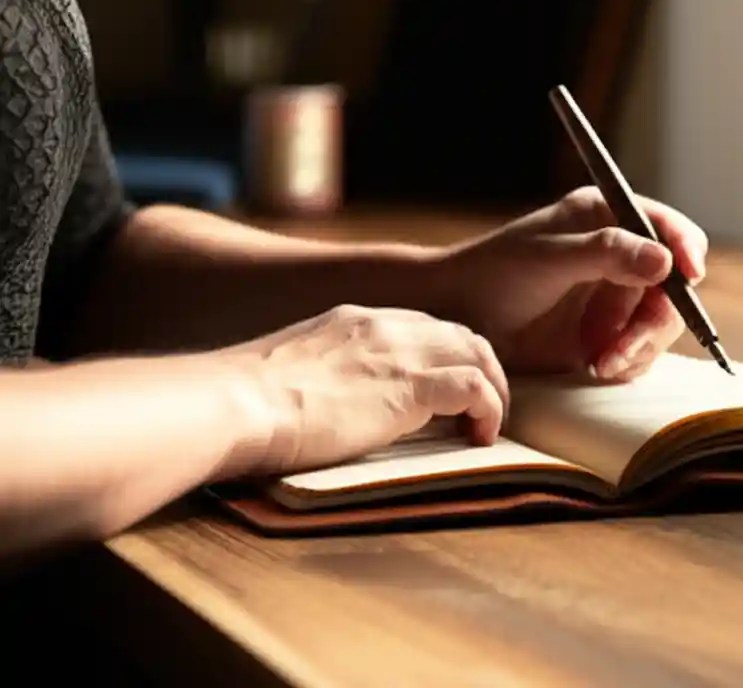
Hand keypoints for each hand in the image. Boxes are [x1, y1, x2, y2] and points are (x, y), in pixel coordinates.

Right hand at [223, 304, 508, 475]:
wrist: (233, 403)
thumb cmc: (242, 404)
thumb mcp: (288, 375)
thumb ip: (317, 380)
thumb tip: (316, 409)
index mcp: (351, 320)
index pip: (418, 325)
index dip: (442, 356)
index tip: (444, 392)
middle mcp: (382, 326)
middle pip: (458, 333)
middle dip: (478, 366)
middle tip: (480, 409)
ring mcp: (399, 353)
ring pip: (478, 352)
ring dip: (493, 388)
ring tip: (487, 426)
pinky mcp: (410, 387)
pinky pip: (476, 388)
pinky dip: (490, 411)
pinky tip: (480, 438)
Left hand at [440, 187, 708, 378]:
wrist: (459, 318)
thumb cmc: (495, 273)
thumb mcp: (549, 258)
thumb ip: (606, 254)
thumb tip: (666, 260)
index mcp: (608, 217)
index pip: (667, 228)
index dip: (686, 250)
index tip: (689, 276)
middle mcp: (619, 255)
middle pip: (673, 285)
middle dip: (655, 319)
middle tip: (625, 345)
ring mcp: (615, 295)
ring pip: (659, 323)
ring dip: (639, 347)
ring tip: (603, 362)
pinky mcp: (606, 332)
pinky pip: (639, 350)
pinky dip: (627, 362)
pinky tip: (596, 366)